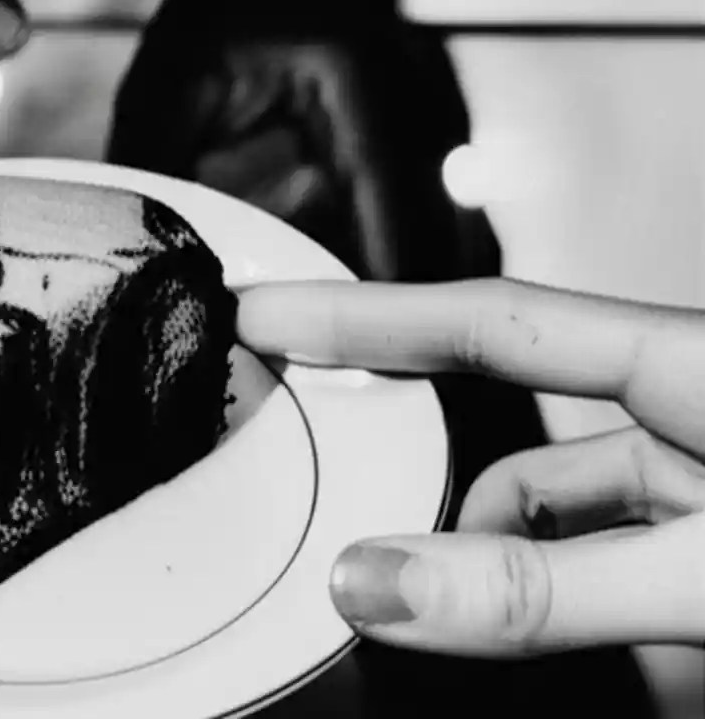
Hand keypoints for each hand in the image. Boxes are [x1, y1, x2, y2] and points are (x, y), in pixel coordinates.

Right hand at [238, 278, 704, 656]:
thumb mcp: (703, 575)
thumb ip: (543, 588)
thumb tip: (378, 584)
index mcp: (698, 369)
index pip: (490, 321)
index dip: (366, 314)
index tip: (269, 315)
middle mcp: (699, 405)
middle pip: (514, 410)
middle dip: (427, 463)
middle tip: (338, 490)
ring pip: (561, 493)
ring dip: (496, 547)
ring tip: (452, 607)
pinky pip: (607, 539)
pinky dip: (553, 576)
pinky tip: (530, 617)